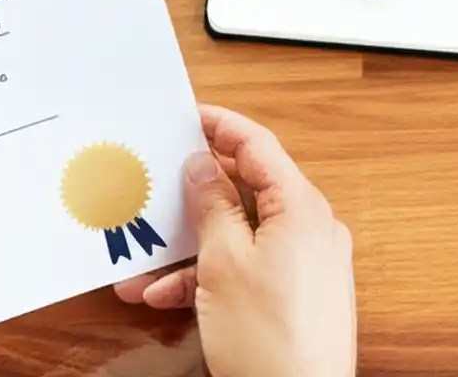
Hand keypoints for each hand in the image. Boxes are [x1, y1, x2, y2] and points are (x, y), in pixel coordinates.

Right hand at [115, 105, 356, 375]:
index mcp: (302, 210)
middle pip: (246, 191)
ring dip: (190, 247)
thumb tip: (202, 166)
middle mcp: (312, 231)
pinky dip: (207, 275)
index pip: (259, 146)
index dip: (221, 126)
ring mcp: (306, 264)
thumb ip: (211, 205)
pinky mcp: (295, 294)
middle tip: (158, 187)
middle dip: (193, 199)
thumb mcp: (223, 260)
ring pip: (238, 235)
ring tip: (146, 266)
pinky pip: (246, 266)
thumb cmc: (271, 341)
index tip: (190, 116)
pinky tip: (167, 295)